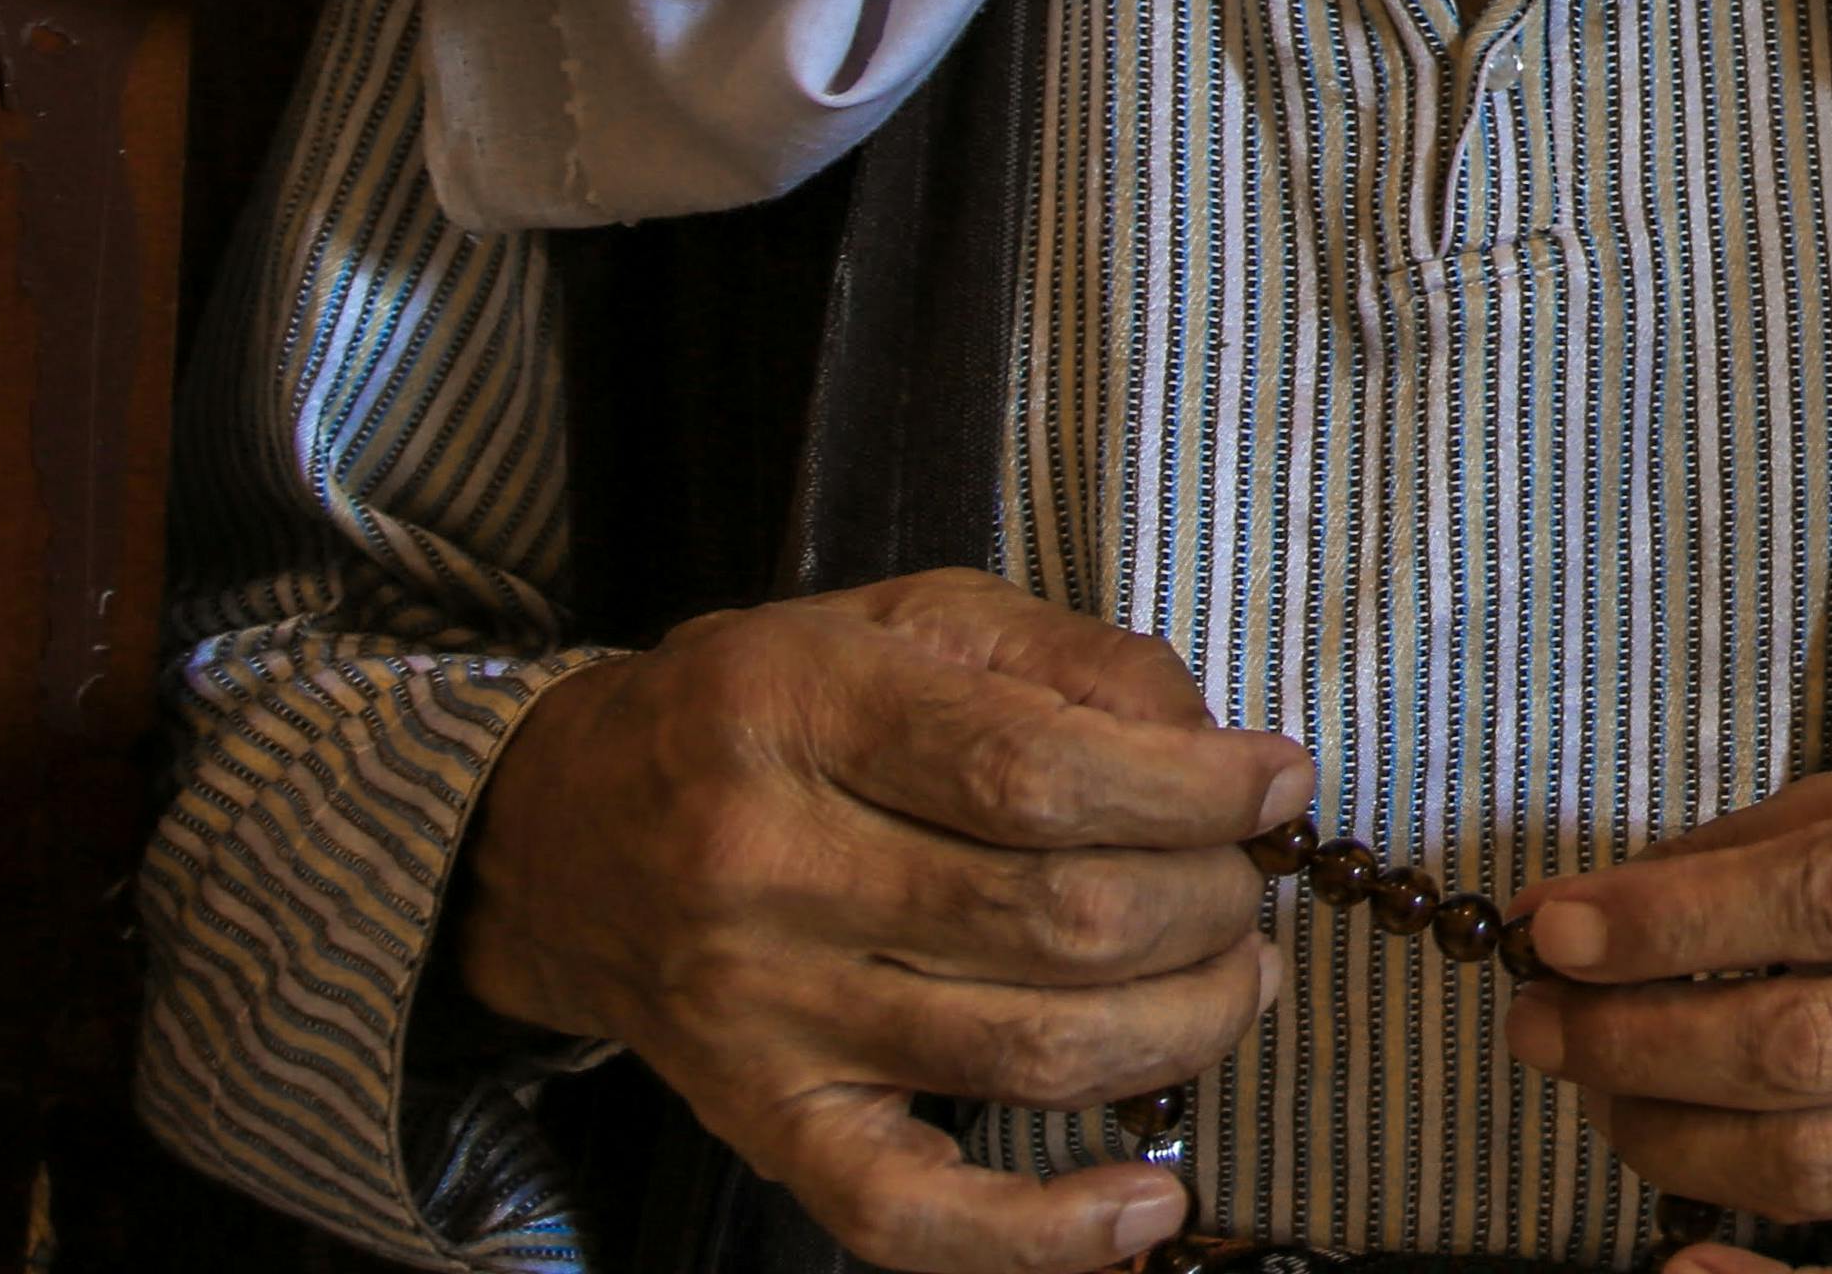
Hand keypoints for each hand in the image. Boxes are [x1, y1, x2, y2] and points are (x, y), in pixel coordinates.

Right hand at [456, 567, 1311, 1273]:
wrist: (556, 833)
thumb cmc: (762, 711)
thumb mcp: (900, 620)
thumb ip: (1063, 658)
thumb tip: (1206, 741)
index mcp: (805, 711)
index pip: (1038, 771)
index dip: (1190, 787)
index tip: (1274, 782)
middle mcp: (770, 870)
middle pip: (1056, 915)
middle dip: (1204, 904)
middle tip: (1247, 882)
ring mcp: (764, 1017)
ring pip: (1022, 1052)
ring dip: (1180, 1026)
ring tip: (1235, 980)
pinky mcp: (765, 1125)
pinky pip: (908, 1215)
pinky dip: (1042, 1233)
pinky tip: (1146, 1203)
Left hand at [1503, 769, 1831, 1273]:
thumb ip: (1743, 853)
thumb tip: (1571, 919)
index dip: (1677, 920)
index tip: (1555, 931)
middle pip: (1814, 1043)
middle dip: (1641, 1039)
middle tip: (1543, 1025)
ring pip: (1822, 1163)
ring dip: (1671, 1138)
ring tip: (1601, 1094)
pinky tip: (1684, 1258)